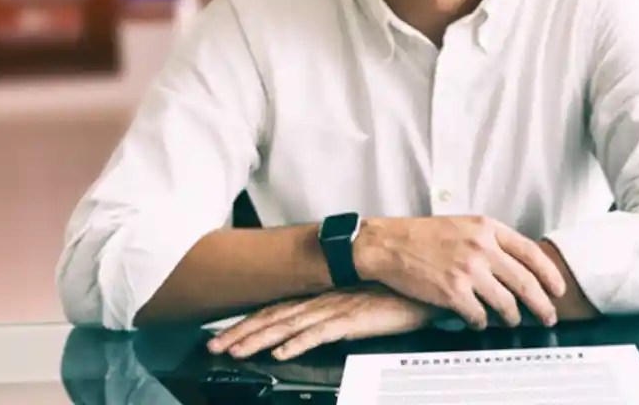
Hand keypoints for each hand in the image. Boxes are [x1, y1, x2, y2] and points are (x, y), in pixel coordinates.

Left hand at [206, 287, 433, 360]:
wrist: (424, 286)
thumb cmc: (395, 293)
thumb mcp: (357, 304)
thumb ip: (334, 315)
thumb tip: (315, 330)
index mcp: (322, 295)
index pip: (276, 309)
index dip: (248, 322)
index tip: (224, 335)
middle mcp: (323, 299)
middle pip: (274, 316)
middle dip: (241, 332)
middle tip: (214, 346)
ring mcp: (337, 307)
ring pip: (289, 325)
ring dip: (259, 338)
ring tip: (236, 352)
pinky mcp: (354, 318)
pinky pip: (321, 332)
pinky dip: (299, 342)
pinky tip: (282, 352)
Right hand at [356, 216, 566, 329]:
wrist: (388, 244)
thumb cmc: (423, 235)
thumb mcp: (464, 225)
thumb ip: (490, 240)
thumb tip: (516, 263)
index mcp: (487, 228)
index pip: (531, 252)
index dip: (549, 274)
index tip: (558, 289)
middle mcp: (482, 248)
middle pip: (525, 282)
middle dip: (542, 304)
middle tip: (548, 316)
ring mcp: (468, 270)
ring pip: (506, 302)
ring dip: (512, 317)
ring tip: (511, 321)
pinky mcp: (452, 291)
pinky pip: (479, 315)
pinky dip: (482, 322)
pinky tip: (479, 321)